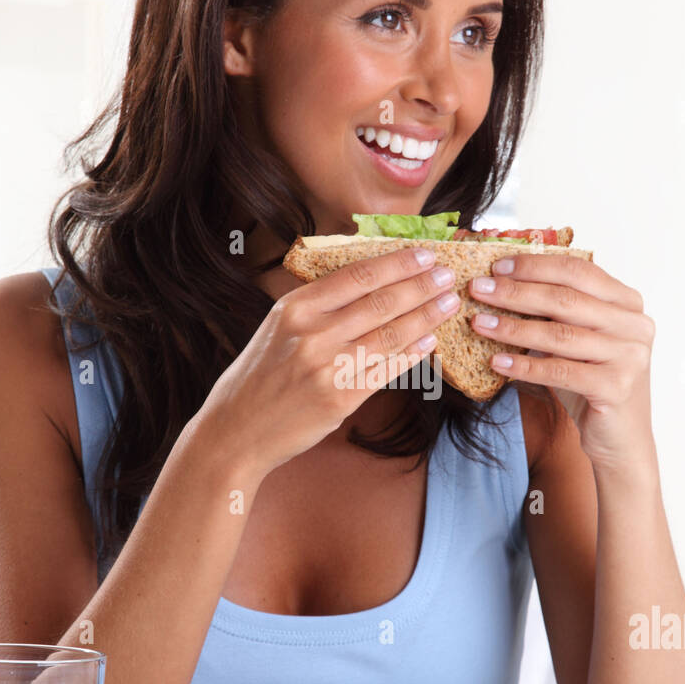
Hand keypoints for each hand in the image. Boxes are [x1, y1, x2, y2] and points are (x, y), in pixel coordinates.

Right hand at [200, 245, 461, 475]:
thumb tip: (373, 280)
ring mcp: (328, 368)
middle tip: (448, 275)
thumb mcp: (279, 327)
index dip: (398, 262)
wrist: (236, 430)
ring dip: (426, 317)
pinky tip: (430, 342)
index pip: (358, 276)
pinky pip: (387, 371)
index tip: (426, 254)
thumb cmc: (260, 375)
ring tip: (448, 304)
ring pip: (390, 335)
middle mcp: (312, 334)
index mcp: (296, 308)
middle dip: (422, 286)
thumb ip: (319, 305)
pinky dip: (412, 354)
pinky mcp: (340, 399)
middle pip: (381, 302)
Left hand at [468, 253, 656, 473]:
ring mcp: (630, 356)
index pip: (578, 271)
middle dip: (516, 291)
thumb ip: (555, 313)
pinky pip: (560, 370)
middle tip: (479, 288)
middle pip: (566, 299)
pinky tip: (496, 361)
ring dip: (513, 327)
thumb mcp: (576, 341)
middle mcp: (635, 325)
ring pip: (560, 334)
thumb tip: (500, 283)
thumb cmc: (592, 385)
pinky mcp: (616, 387)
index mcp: (627, 303)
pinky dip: (525, 365)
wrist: (620, 439)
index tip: (497, 266)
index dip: (535, 266)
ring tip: (480, 323)